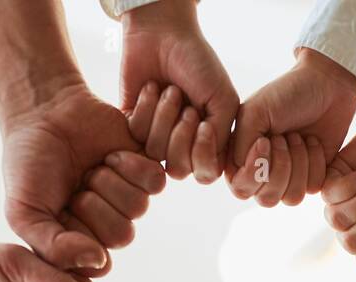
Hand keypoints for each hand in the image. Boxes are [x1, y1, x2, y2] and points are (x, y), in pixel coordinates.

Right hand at [0, 83, 165, 272]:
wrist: (44, 112)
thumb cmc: (30, 164)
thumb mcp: (23, 213)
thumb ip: (52, 248)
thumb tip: (99, 263)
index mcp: (80, 242)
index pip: (97, 260)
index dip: (77, 231)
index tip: (58, 208)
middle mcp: (108, 225)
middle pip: (122, 235)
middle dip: (94, 204)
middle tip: (77, 184)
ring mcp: (129, 198)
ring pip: (138, 208)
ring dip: (110, 181)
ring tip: (91, 167)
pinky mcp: (146, 171)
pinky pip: (155, 182)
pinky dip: (131, 164)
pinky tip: (110, 155)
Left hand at [120, 0, 237, 182]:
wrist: (164, 34)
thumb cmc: (198, 64)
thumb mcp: (222, 100)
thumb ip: (222, 137)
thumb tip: (210, 166)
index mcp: (209, 142)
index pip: (205, 172)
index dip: (203, 154)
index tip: (204, 123)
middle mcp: (183, 144)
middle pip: (179, 169)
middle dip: (182, 134)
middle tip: (186, 105)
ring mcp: (157, 137)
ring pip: (156, 153)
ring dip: (164, 116)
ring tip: (170, 91)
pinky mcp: (133, 125)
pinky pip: (137, 135)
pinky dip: (147, 107)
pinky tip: (152, 88)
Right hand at [227, 49, 355, 206]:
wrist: (326, 85)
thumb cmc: (287, 94)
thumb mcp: (254, 112)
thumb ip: (240, 145)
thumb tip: (244, 172)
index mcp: (242, 158)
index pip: (241, 188)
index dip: (255, 170)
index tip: (267, 140)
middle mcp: (262, 173)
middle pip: (266, 198)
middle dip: (281, 165)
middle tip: (286, 135)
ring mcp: (288, 178)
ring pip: (291, 198)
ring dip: (299, 164)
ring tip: (299, 137)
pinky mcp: (312, 178)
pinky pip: (312, 189)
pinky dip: (315, 163)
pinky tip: (313, 142)